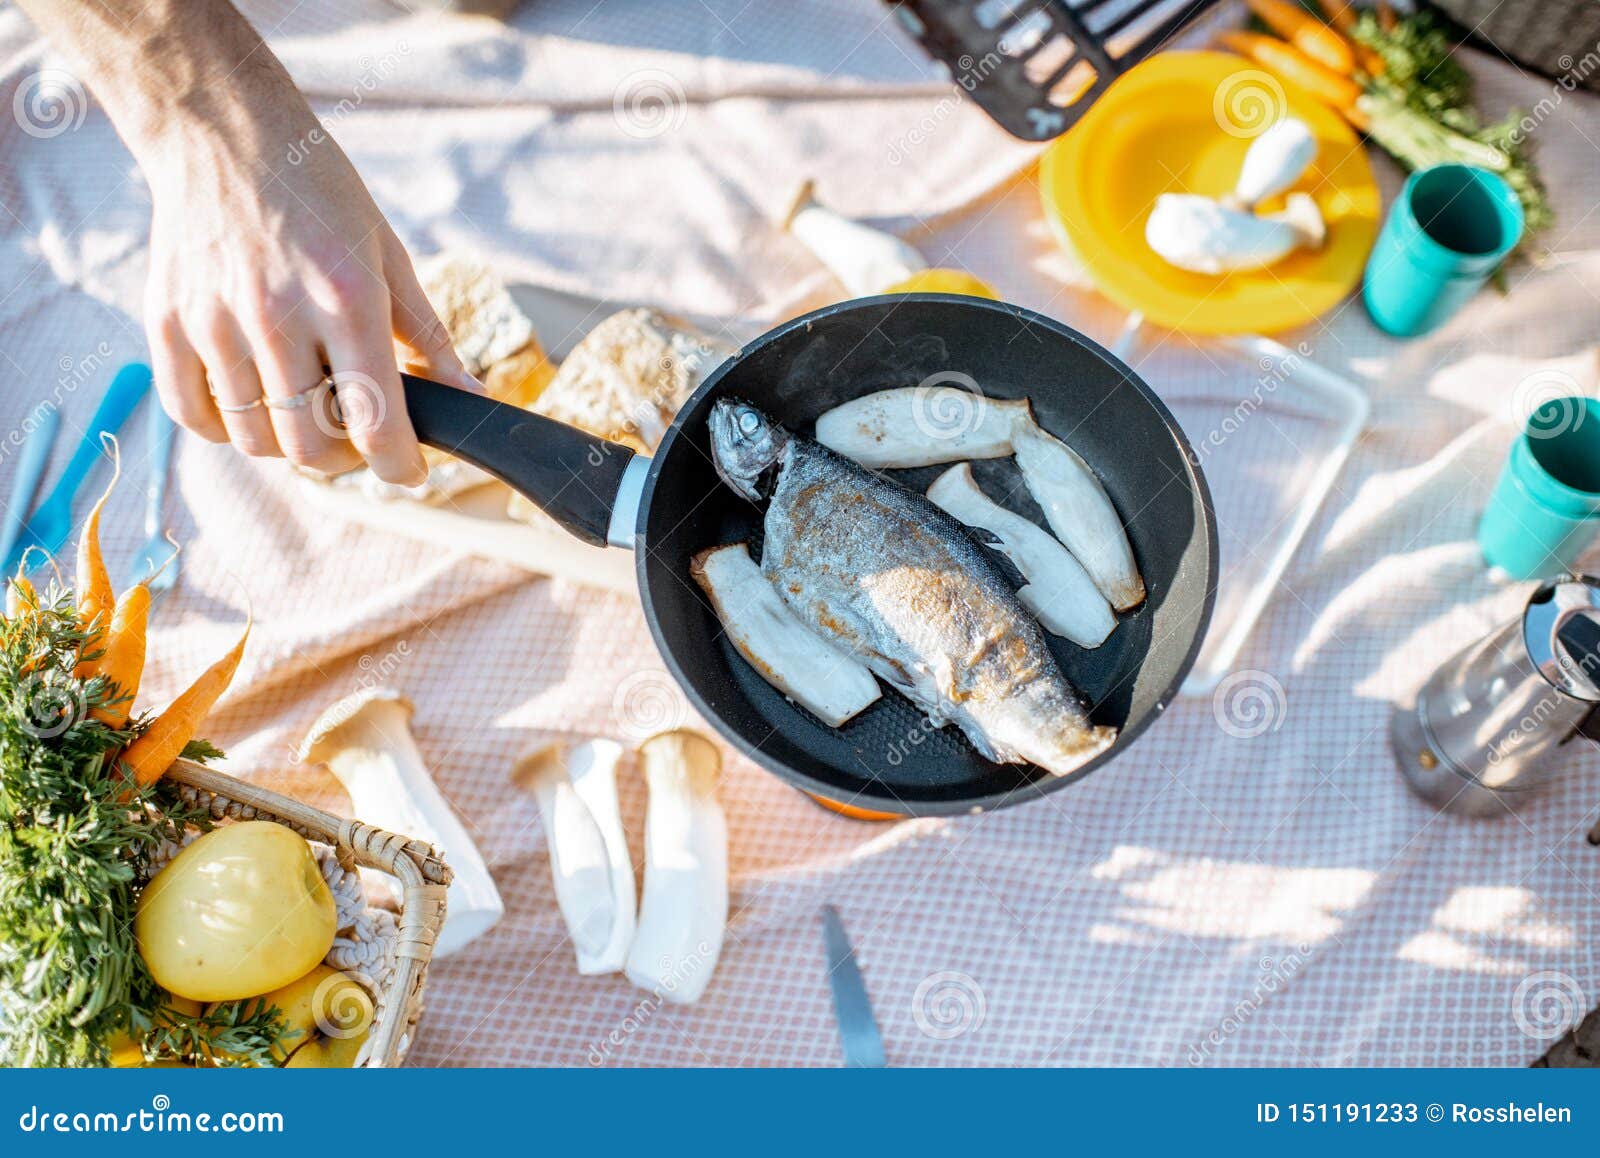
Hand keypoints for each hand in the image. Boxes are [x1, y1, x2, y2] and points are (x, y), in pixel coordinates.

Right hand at [142, 118, 475, 485]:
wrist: (224, 134)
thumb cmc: (320, 193)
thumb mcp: (389, 255)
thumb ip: (428, 336)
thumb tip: (469, 398)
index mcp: (346, 299)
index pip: (375, 421)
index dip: (399, 467)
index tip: (411, 474)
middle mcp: (278, 316)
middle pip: (309, 447)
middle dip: (345, 460)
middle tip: (356, 438)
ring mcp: (215, 321)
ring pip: (254, 439)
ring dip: (288, 444)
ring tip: (306, 410)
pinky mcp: (167, 322)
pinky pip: (194, 416)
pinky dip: (228, 428)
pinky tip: (253, 402)